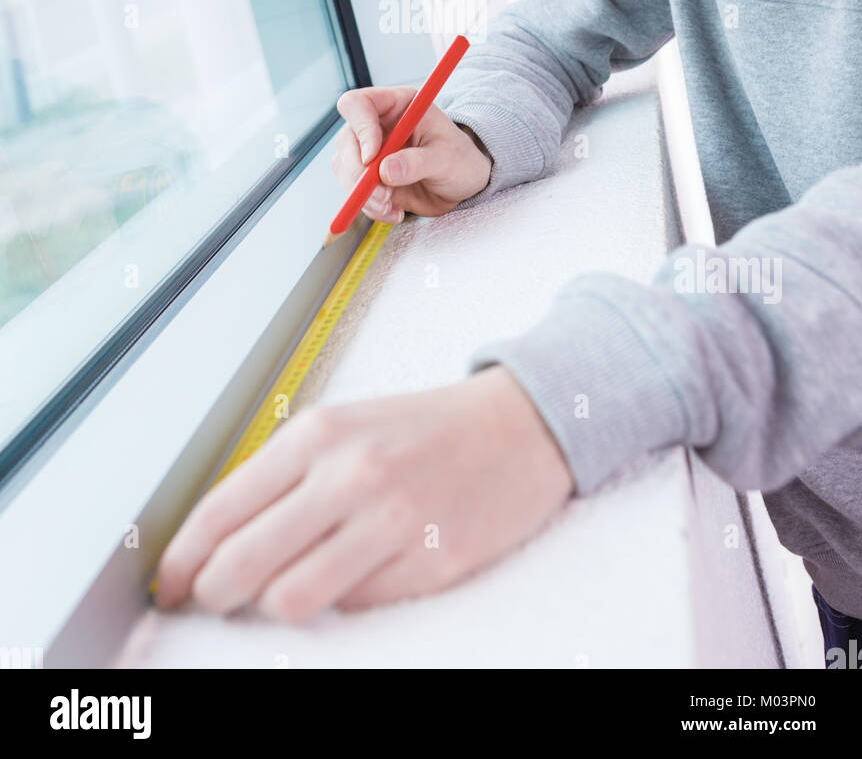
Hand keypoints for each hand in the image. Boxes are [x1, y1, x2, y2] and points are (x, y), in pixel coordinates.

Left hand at [153, 366, 574, 622]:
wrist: (520, 425)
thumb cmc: (423, 428)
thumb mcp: (342, 426)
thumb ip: (281, 475)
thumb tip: (216, 539)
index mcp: (319, 433)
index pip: (221, 510)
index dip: (183, 559)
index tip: (171, 583)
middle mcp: (351, 474)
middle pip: (242, 565)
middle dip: (214, 593)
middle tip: (214, 597)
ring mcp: (393, 521)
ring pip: (290, 600)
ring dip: (274, 605)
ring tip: (280, 593)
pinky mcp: (432, 562)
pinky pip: (355, 607)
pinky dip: (342, 602)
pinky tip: (352, 576)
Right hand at [331, 85, 492, 223]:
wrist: (460, 184)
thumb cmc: (459, 159)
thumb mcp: (447, 158)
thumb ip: (418, 162)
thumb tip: (386, 170)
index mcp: (397, 105)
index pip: (359, 104)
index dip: (360, 128)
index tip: (372, 157)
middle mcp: (377, 124)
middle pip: (346, 140)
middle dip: (359, 172)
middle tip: (382, 193)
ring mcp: (368, 150)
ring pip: (344, 168)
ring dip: (363, 193)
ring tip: (391, 205)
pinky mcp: (366, 175)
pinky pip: (353, 190)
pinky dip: (369, 206)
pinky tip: (393, 210)